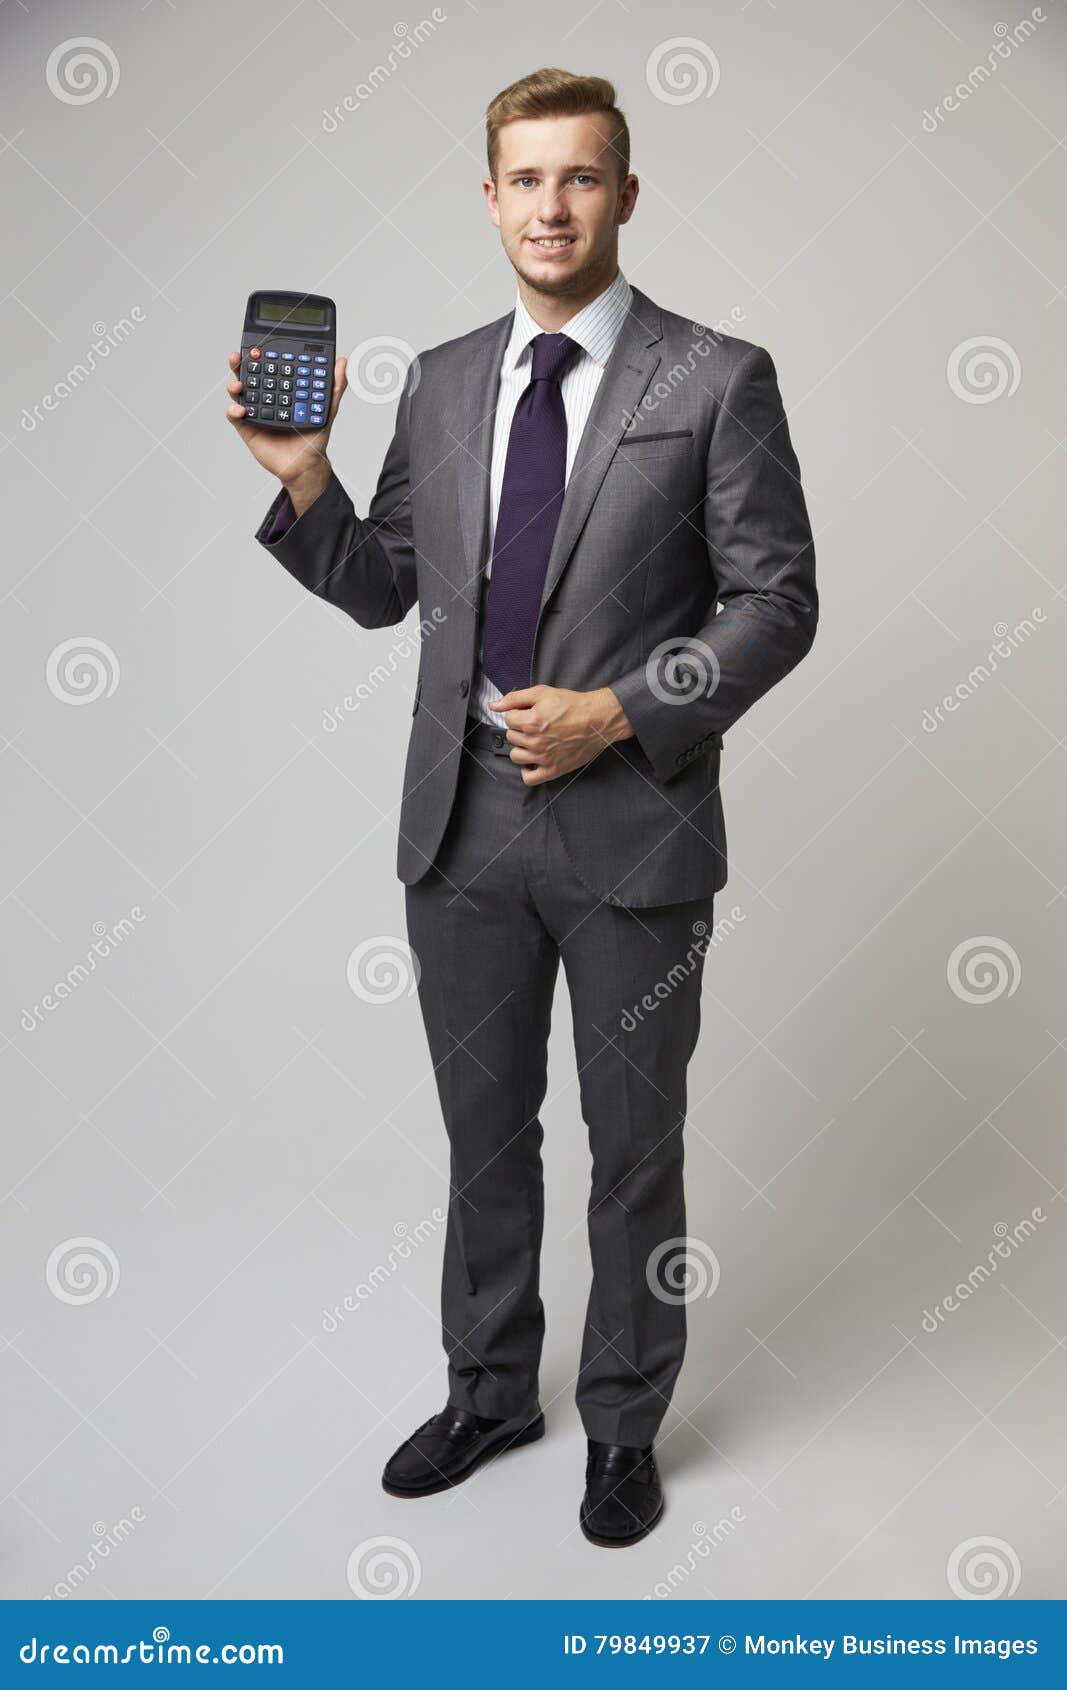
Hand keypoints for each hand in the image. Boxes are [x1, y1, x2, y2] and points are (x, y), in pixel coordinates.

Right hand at [225, 350, 348, 511]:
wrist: (305, 466)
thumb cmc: (314, 438)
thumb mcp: (327, 410)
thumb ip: (334, 386)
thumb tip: (342, 362)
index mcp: (282, 388)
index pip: (270, 366)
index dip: (262, 355)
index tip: (259, 346)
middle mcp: (267, 396)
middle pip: (249, 374)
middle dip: (241, 363)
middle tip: (239, 356)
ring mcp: (255, 411)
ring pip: (240, 392)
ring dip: (234, 384)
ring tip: (238, 384)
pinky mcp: (247, 427)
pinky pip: (235, 416)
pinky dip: (234, 410)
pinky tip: (240, 409)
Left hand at [488, 684, 632, 784]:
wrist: (598, 720)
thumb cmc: (573, 705)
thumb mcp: (542, 693)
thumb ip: (515, 698)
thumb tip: (493, 705)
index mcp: (531, 721)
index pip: (508, 720)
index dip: (518, 714)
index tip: (529, 713)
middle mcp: (535, 741)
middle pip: (511, 737)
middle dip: (520, 729)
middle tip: (536, 725)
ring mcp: (543, 758)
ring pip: (516, 756)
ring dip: (521, 748)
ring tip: (534, 741)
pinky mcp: (553, 770)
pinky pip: (529, 778)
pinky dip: (527, 771)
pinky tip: (533, 761)